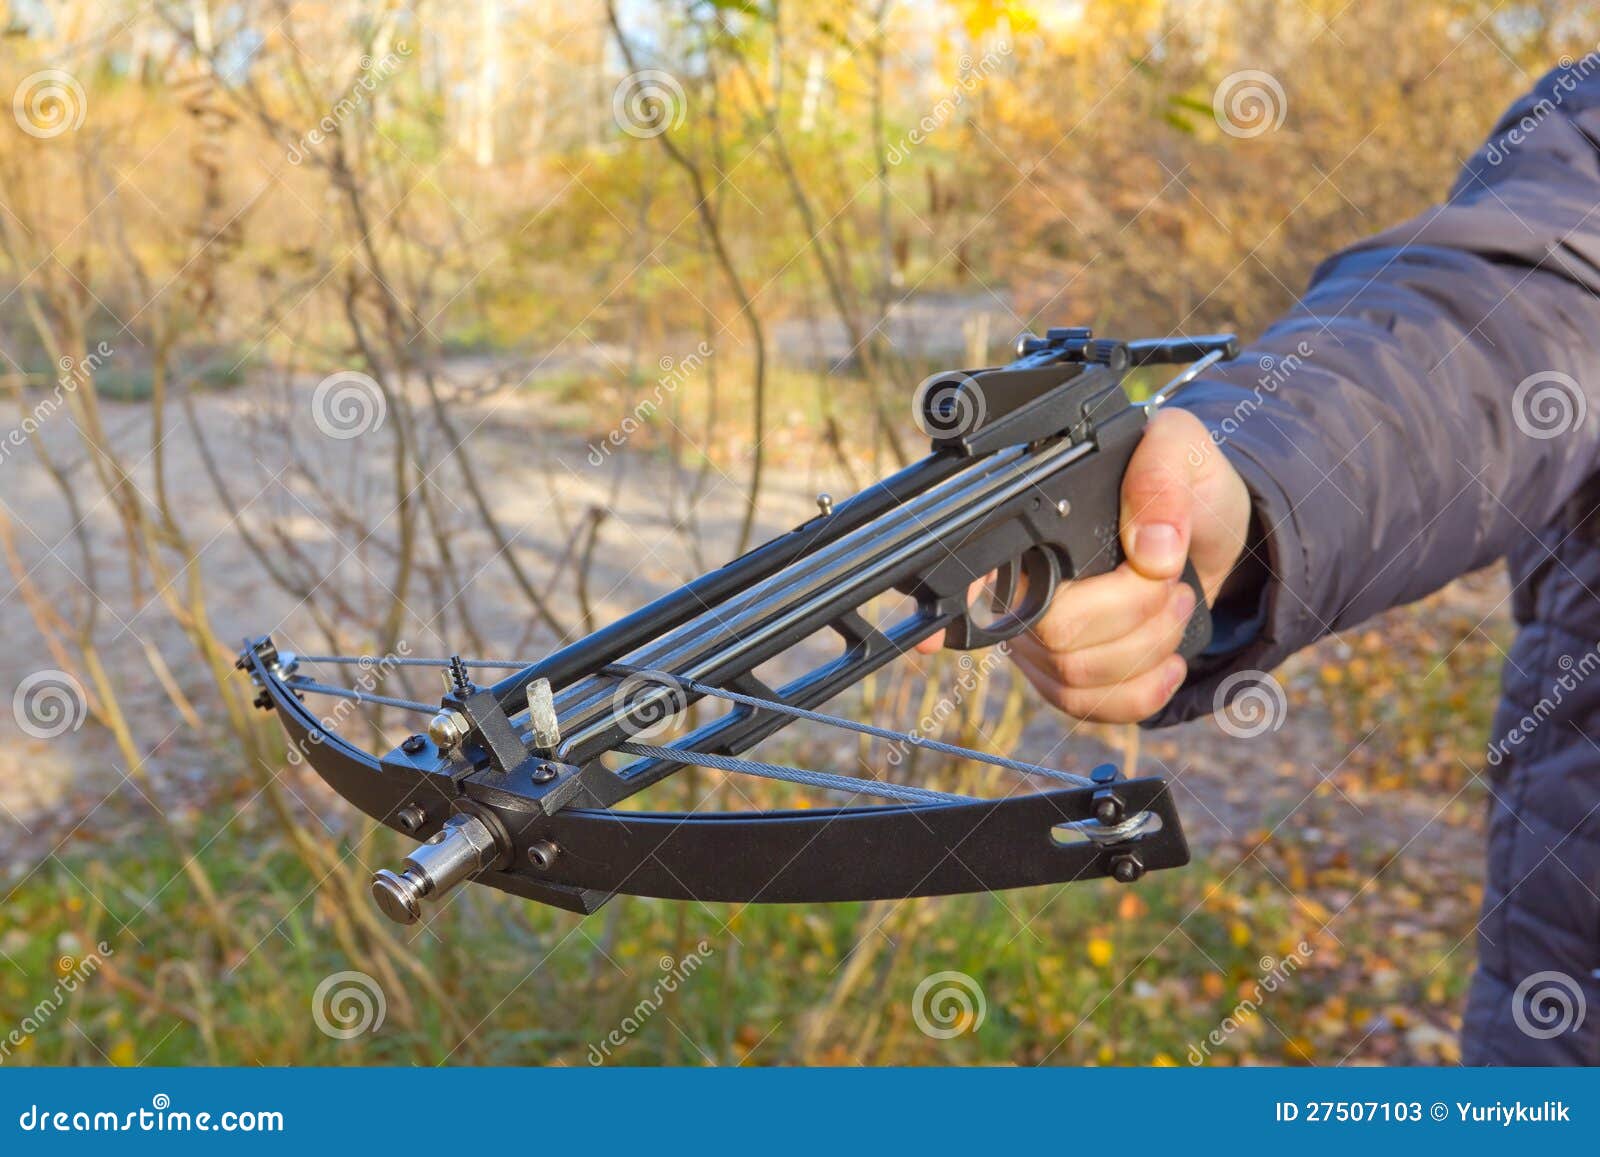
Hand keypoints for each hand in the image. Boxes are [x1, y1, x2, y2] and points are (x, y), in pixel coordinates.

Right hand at [916, 408, 1251, 722]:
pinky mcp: (1066, 678)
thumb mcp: (1183, 451)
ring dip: (1148, 645)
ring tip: (1174, 600)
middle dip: (1132, 610)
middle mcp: (1018, 584)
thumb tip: (1151, 551)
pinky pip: (1088, 707)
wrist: (1212, 533)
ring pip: (1074, 676)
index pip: (972, 567)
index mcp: (1031, 522)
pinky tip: (1169, 664)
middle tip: (1168, 577)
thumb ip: (1163, 477)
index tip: (930, 641)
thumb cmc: (1184, 485)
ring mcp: (1038, 638)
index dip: (952, 606)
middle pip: (1052, 633)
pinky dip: (1142, 692)